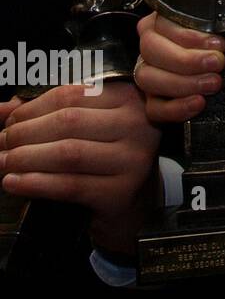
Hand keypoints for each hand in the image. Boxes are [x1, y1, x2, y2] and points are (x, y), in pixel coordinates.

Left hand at [0, 81, 161, 253]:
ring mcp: (133, 159)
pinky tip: (14, 182)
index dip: (32, 109)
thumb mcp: (87, 127)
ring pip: (68, 153)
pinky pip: (70, 185)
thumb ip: (47, 113)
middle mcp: (137, 125)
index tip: (9, 122)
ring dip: (26, 158)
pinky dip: (35, 183)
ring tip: (4, 163)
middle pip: (68, 121)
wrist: (135, 202)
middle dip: (24, 133)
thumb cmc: (106, 157)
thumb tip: (4, 108)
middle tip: (3, 144)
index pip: (71, 95)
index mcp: (129, 99)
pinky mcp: (121, 191)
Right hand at [136, 5, 224, 127]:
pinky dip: (176, 108)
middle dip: (184, 59)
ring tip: (213, 85)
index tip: (220, 44)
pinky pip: (154, 108)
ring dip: (181, 83)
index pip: (165, 20)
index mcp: (178, 18)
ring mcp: (155, 73)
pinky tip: (198, 104)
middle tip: (218, 65)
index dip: (188, 34)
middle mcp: (160, 43)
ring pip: (148, 77)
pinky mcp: (159, 103)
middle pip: (150, 48)